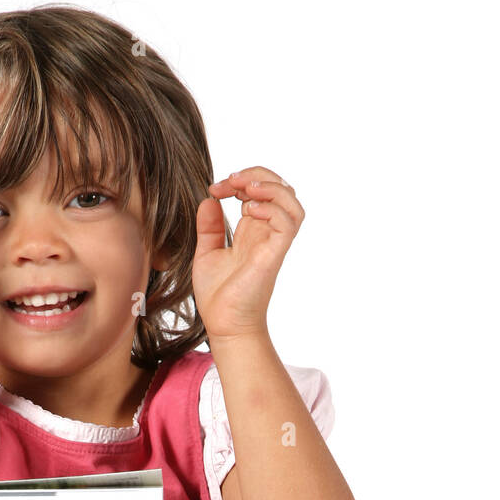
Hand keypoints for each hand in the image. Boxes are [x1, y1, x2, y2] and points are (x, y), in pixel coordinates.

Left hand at [192, 166, 304, 341]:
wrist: (223, 324)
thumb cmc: (218, 296)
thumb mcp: (207, 253)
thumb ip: (209, 227)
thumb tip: (208, 200)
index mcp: (252, 231)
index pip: (259, 191)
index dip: (240, 180)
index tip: (214, 189)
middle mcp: (266, 234)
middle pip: (281, 189)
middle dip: (256, 175)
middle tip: (229, 182)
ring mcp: (273, 243)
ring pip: (292, 202)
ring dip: (270, 186)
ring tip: (244, 189)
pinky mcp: (275, 255)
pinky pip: (288, 222)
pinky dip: (272, 208)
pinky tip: (248, 209)